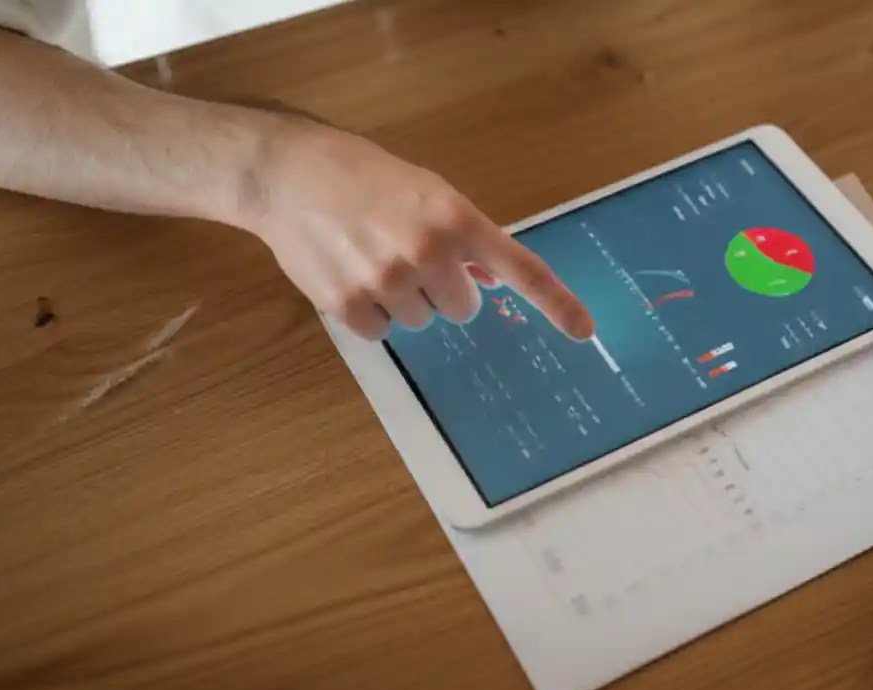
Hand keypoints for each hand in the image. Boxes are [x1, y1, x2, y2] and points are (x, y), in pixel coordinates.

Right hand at [239, 121, 593, 340]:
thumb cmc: (364, 178)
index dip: (556, 303)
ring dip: (401, 299)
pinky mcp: (348, 305)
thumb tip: (491, 278)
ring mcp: (388, 281)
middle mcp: (428, 252)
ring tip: (369, 256)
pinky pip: (380, 332)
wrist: (287, 174)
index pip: (520, 268)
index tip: (585, 332)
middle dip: (441, 290)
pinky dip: (367, 312)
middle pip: (462, 309)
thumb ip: (463, 236)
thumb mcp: (426, 192)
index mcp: (456, 219)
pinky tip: (347, 273)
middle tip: (405, 254)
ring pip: (420, 321)